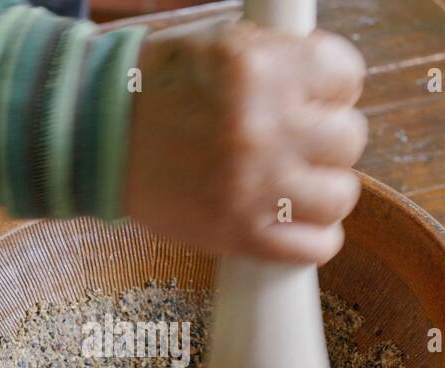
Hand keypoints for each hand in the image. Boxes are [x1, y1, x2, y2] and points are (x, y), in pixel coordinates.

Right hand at [124, 19, 366, 264]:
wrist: (95, 139)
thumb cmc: (158, 90)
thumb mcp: (220, 44)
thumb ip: (279, 56)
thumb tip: (332, 81)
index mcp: (259, 69)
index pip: (347, 75)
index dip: (331, 85)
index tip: (313, 96)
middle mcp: (263, 127)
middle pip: (349, 138)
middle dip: (325, 137)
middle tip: (295, 140)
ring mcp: (254, 187)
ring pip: (340, 195)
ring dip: (322, 189)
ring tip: (293, 182)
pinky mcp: (240, 235)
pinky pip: (317, 247)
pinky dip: (312, 238)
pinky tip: (292, 222)